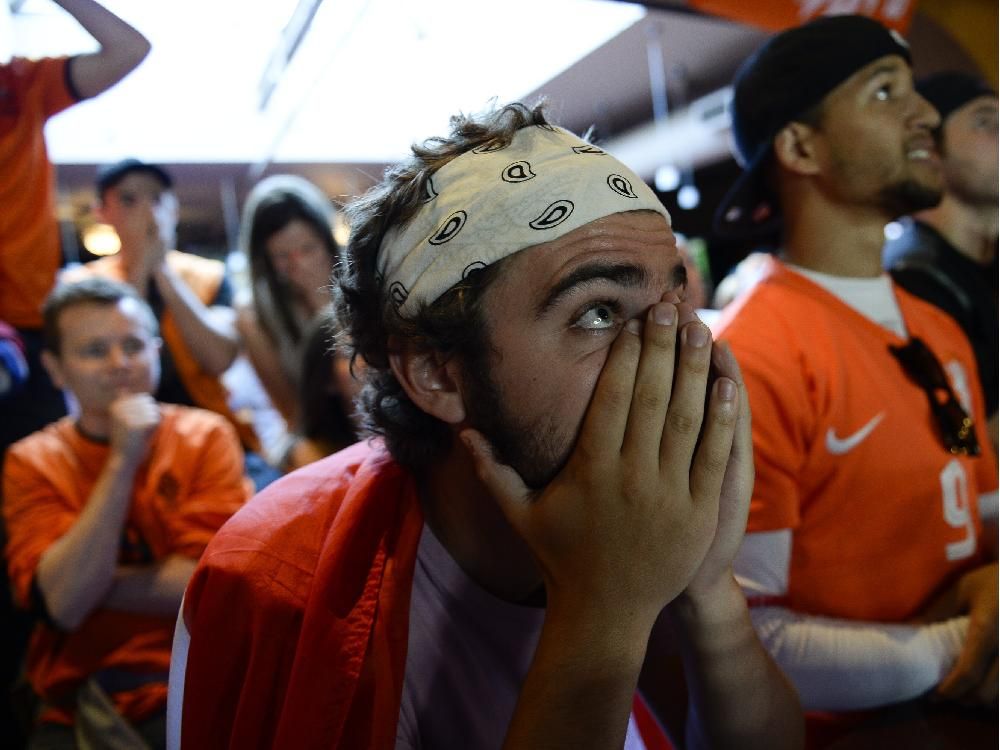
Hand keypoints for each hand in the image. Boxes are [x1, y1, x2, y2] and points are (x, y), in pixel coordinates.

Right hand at [109, 392, 159, 464]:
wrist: (123, 459)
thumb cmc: (127, 439)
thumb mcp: (121, 419)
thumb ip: (126, 404)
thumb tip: (123, 389)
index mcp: (116, 405)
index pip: (143, 398)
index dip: (145, 412)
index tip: (135, 424)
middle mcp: (119, 408)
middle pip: (149, 402)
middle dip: (150, 416)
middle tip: (139, 430)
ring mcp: (127, 416)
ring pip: (154, 411)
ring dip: (152, 422)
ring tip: (140, 433)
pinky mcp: (136, 425)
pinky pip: (156, 420)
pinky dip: (154, 428)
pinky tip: (143, 436)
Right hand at [463, 298, 740, 629]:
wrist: (607, 613)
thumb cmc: (561, 557)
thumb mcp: (520, 514)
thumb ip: (491, 470)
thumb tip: (462, 431)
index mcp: (590, 469)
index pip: (611, 398)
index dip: (625, 355)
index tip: (634, 321)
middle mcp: (630, 475)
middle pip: (650, 397)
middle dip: (662, 345)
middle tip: (670, 305)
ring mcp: (669, 493)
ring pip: (685, 417)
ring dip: (694, 367)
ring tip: (699, 327)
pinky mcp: (700, 512)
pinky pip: (713, 453)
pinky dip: (721, 415)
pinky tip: (724, 379)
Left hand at [921, 562, 997, 704]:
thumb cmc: (994, 580)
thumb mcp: (963, 588)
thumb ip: (937, 611)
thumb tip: (908, 629)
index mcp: (988, 630)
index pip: (968, 672)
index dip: (950, 689)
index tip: (933, 694)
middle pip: (987, 692)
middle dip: (965, 698)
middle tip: (947, 692)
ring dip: (984, 699)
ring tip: (967, 689)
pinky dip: (999, 693)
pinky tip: (988, 684)